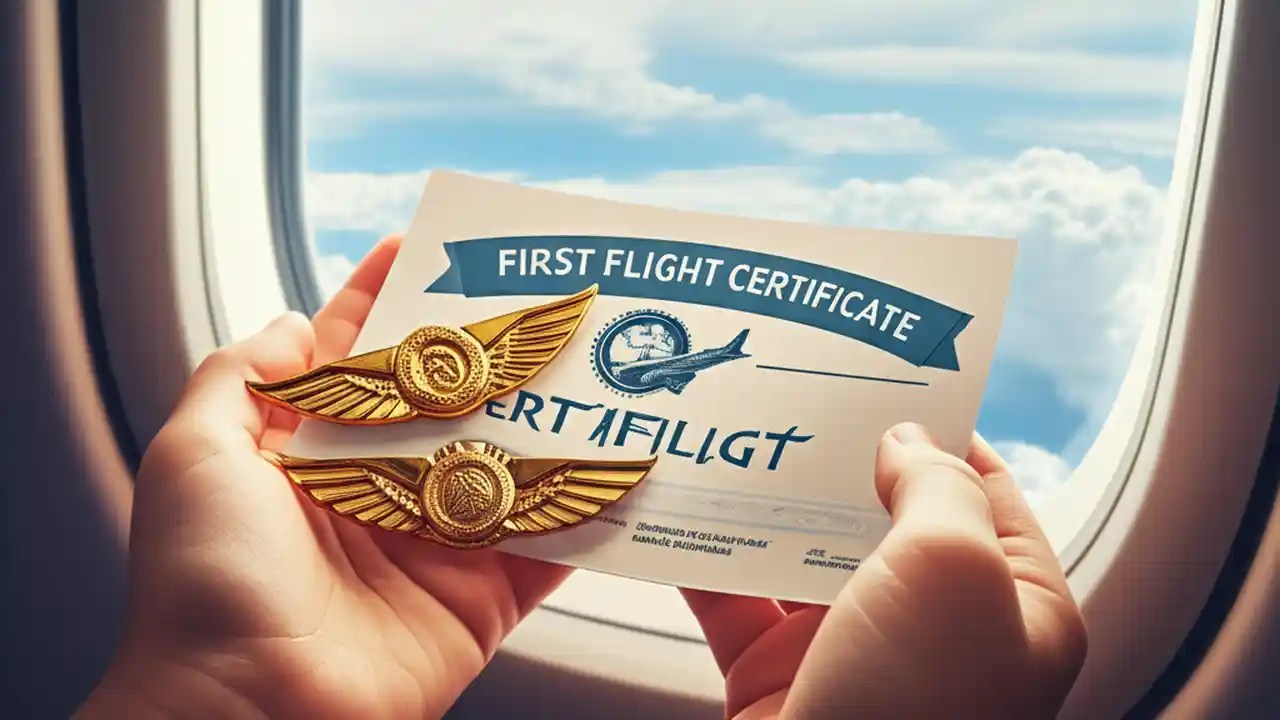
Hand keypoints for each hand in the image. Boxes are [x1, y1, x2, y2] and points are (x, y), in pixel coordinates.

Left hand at [80, 237, 570, 718]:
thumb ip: (240, 379)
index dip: (391, 302)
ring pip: (506, 466)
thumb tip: (296, 325)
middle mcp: (377, 491)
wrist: (249, 714)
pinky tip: (625, 467)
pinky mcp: (480, 600)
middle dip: (489, 352)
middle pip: (447, 404)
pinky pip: (547, 550)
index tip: (432, 247)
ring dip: (551, 422)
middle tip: (540, 299)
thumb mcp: (192, 456)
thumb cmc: (204, 585)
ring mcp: (434, 546)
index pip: (360, 359)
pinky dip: (588, 515)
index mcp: (308, 453)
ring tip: (597, 366)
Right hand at [683, 424, 1087, 718]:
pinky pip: (736, 599)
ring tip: (722, 431)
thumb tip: (906, 438)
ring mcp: (854, 652)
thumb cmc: (914, 708)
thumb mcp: (953, 570)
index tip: (878, 368)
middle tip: (787, 385)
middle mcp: (936, 627)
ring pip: (803, 549)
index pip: (982, 485)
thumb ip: (936, 485)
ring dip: (762, 496)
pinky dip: (703, 556)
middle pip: (882, 511)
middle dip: (834, 451)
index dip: (935, 422)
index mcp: (1012, 603)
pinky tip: (672, 510)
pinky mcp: (779, 677)